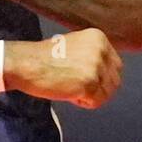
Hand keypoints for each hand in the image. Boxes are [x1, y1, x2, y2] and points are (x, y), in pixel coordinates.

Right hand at [4, 29, 121, 108]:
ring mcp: (96, 67)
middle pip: (115, 81)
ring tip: (72, 90)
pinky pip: (96, 102)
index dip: (102, 78)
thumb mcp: (75, 46)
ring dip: (91, 96)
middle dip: (100, 89)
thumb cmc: (44, 58)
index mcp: (99, 38)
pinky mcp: (89, 83)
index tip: (85, 80)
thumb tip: (106, 74)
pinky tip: (69, 95)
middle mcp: (101, 50)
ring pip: (107, 93)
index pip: (115, 66)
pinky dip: (84, 103)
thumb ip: (93, 55)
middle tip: (80, 89)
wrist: (26, 64)